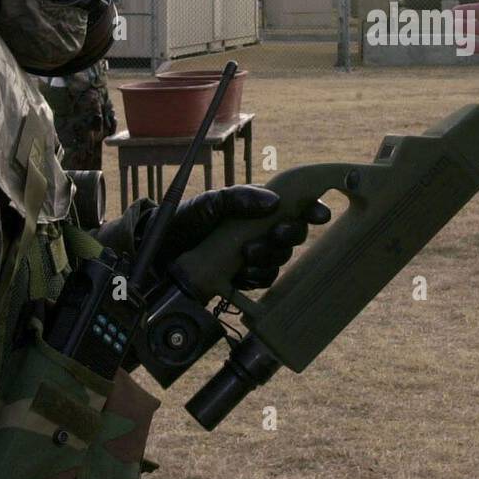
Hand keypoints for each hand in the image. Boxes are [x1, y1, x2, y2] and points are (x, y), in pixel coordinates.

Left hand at [159, 185, 331, 289]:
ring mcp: (253, 254)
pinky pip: (263, 280)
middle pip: (292, 234)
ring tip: (247, 254)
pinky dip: (255, 276)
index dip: (312, 209)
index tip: (319, 215)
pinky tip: (240, 272)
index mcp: (258, 206)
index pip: (295, 205)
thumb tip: (274, 201)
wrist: (159, 254)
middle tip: (274, 235)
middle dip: (288, 235)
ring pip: (280, 259)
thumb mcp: (210, 202)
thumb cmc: (185, 220)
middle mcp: (260, 229)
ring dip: (269, 257)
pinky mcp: (244, 277)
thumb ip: (239, 198)